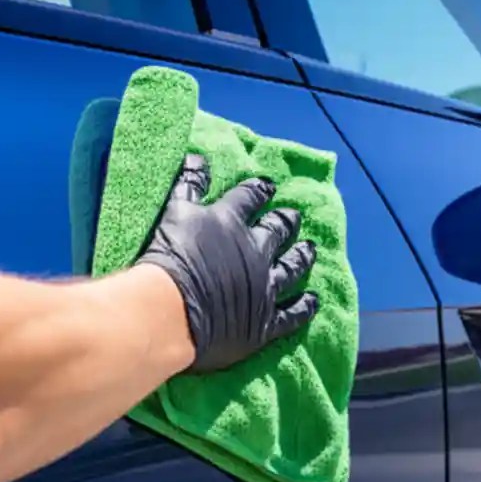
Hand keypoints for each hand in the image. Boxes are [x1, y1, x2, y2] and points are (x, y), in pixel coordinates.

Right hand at [135, 154, 318, 372]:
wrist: (171, 311)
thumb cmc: (167, 259)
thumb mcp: (173, 213)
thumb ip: (188, 186)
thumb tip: (198, 159)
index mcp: (230, 221)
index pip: (250, 198)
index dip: (260, 190)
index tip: (269, 186)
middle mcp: (254, 251)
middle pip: (277, 231)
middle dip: (286, 221)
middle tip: (294, 215)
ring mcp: (264, 287)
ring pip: (291, 268)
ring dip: (301, 257)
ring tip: (310, 249)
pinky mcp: (265, 322)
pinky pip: (291, 314)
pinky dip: (304, 307)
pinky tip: (313, 301)